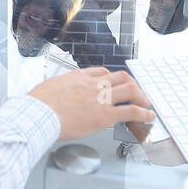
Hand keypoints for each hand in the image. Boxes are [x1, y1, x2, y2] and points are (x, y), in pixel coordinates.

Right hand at [28, 67, 155, 141]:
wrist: (39, 114)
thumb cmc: (38, 105)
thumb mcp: (48, 88)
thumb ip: (58, 90)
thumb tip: (55, 95)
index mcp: (78, 77)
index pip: (101, 72)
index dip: (112, 78)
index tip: (115, 84)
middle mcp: (93, 84)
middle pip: (121, 76)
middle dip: (132, 83)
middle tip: (137, 92)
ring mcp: (101, 98)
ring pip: (130, 88)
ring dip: (142, 96)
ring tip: (147, 103)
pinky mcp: (105, 114)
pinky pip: (131, 110)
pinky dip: (144, 113)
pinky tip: (149, 117)